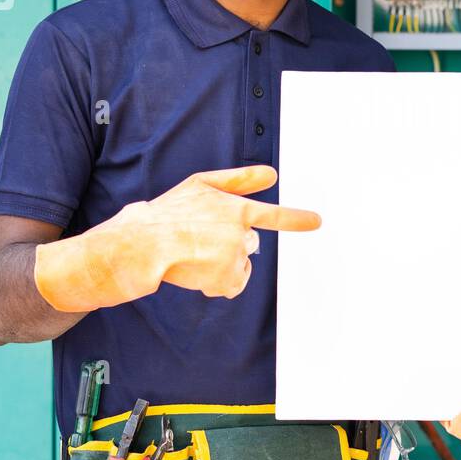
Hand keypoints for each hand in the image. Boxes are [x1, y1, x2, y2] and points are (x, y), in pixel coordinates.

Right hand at [34, 164, 319, 310]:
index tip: (317, 221)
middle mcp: (240, 234)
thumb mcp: (202, 185)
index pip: (275, 215)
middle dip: (230, 243)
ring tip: (195, 255)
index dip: (297, 219)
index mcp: (237, 209)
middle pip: (249, 244)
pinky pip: (232, 285)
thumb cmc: (168, 212)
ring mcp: (234, 258)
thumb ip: (239, 180)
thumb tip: (271, 174)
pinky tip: (197, 271)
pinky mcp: (226, 279)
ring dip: (222, 264)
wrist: (143, 245)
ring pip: (239, 265)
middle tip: (201, 239)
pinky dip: (218, 283)